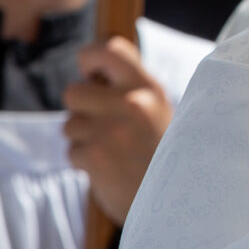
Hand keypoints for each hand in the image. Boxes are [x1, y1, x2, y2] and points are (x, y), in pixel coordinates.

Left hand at [62, 35, 172, 223]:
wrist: (179, 198)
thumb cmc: (162, 151)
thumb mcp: (157, 108)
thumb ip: (129, 88)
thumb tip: (92, 70)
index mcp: (147, 87)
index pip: (108, 50)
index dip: (89, 58)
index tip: (91, 73)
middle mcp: (130, 103)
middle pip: (73, 92)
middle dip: (80, 109)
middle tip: (101, 123)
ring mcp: (110, 130)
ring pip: (69, 124)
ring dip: (83, 138)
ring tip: (112, 149)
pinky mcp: (95, 156)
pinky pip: (71, 151)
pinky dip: (84, 161)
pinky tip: (108, 167)